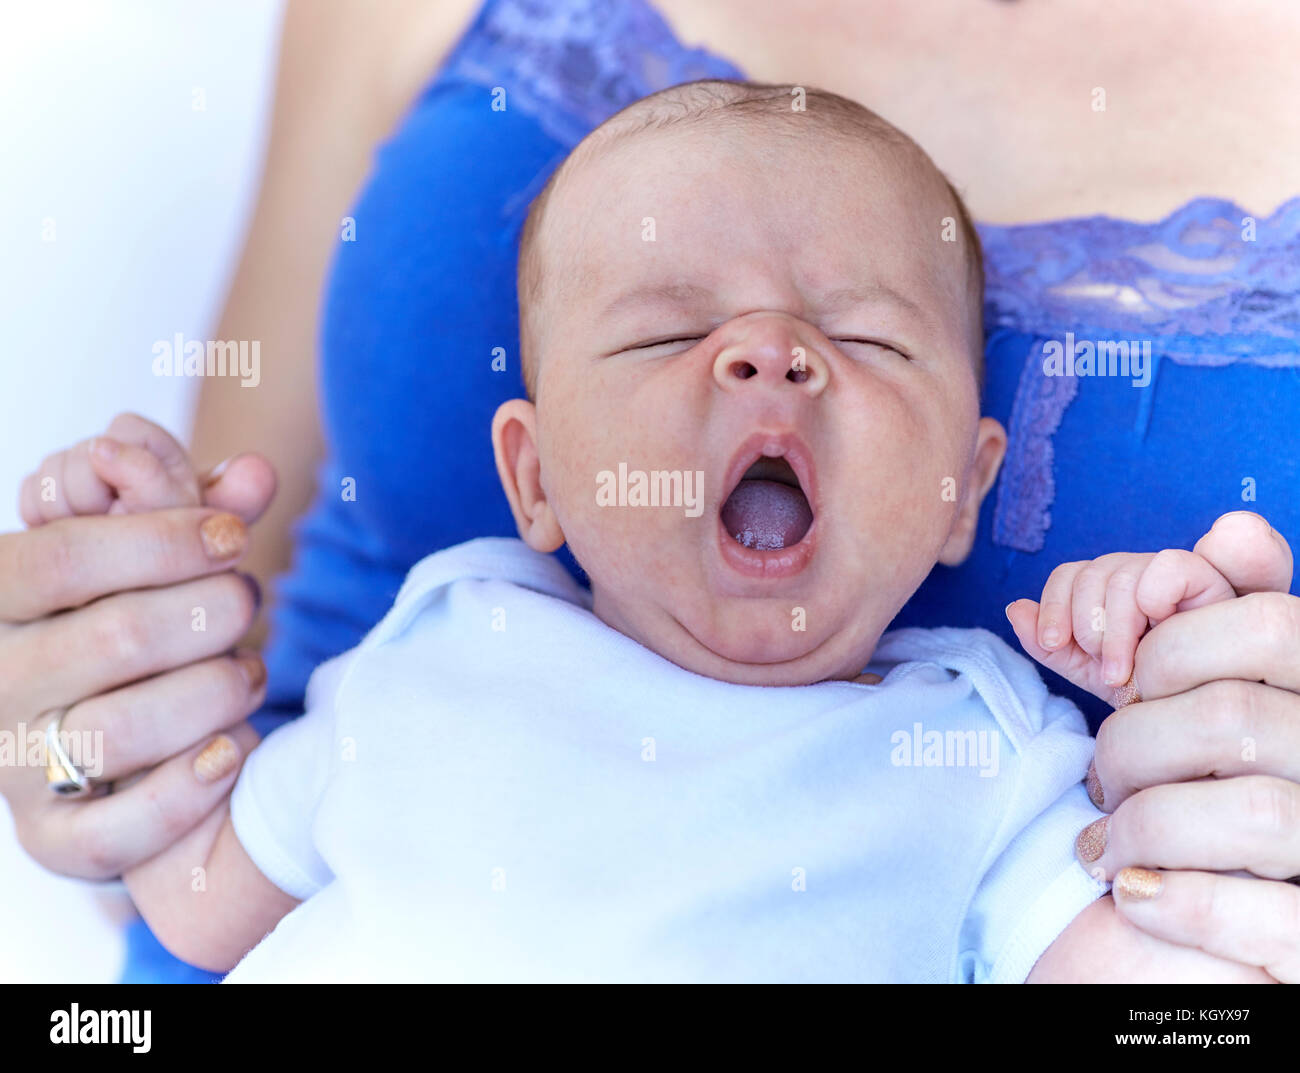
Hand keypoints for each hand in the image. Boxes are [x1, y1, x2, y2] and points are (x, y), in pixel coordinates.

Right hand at [1, 413, 275, 878]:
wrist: (112, 725)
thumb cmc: (135, 608)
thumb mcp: (154, 543)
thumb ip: (195, 500)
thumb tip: (253, 473)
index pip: (64, 556)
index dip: (162, 540)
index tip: (233, 536)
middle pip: (116, 638)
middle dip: (211, 613)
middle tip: (245, 602)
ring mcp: (15, 766)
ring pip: (121, 732)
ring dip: (213, 693)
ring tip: (246, 672)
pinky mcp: (52, 839)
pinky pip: (114, 833)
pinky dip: (186, 793)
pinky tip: (231, 750)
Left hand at [1005, 546, 1235, 701]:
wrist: (1194, 712)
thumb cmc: (1147, 689)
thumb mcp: (1089, 671)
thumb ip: (1049, 644)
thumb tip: (1014, 608)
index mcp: (1108, 588)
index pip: (1068, 573)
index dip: (1053, 607)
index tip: (1055, 644)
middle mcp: (1138, 572)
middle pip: (1090, 573)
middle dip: (1086, 627)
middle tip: (1104, 668)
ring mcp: (1172, 573)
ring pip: (1121, 575)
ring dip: (1116, 631)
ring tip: (1125, 669)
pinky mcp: (1207, 578)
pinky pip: (1167, 565)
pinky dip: (1153, 598)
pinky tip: (1158, 634)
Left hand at [1033, 513, 1299, 980]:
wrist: (1218, 936)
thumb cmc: (1193, 789)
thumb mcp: (1174, 707)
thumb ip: (1122, 652)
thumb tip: (1020, 610)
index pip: (1270, 623)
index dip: (1171, 646)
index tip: (1122, 679)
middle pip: (1234, 716)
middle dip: (1133, 742)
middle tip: (1104, 776)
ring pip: (1248, 812)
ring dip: (1144, 825)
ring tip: (1107, 844)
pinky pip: (1261, 914)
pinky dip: (1177, 905)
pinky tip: (1136, 897)